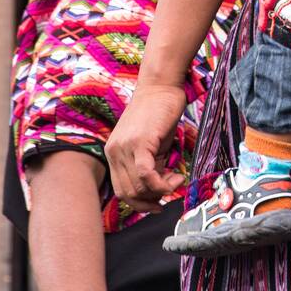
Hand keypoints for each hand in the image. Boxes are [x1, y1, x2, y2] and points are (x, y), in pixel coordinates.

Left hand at [104, 84, 187, 208]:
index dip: (140, 203)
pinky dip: (160, 184)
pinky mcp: (139, 142)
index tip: (157, 204)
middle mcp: (114, 152)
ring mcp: (124, 147)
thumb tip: (159, 188)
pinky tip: (175, 179)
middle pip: (128, 193)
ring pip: (137, 187)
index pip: (121, 191)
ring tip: (177, 179)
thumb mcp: (150, 145)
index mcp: (113, 154)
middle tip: (171, 189)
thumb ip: (149, 166)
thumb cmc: (159, 113)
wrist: (160, 86)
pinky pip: (145, 174)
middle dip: (152, 200)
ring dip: (161, 190)